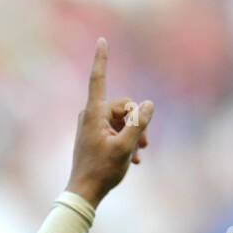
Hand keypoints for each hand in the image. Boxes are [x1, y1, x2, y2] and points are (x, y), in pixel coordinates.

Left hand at [65, 38, 152, 207]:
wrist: (84, 192)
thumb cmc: (102, 171)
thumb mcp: (126, 147)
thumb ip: (139, 123)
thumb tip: (149, 104)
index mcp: (94, 113)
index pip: (98, 79)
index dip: (102, 59)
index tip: (101, 39)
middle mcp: (90, 115)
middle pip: (123, 105)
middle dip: (137, 122)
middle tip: (144, 145)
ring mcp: (92, 125)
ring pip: (122, 119)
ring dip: (133, 135)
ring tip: (137, 155)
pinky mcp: (95, 135)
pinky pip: (116, 129)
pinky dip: (126, 141)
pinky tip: (133, 160)